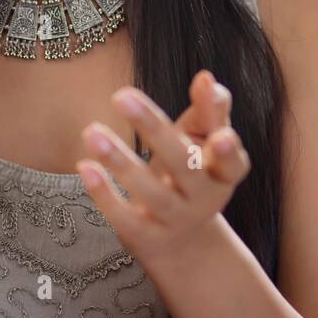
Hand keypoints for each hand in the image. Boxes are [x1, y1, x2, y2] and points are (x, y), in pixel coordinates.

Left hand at [76, 70, 249, 263]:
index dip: (229, 152)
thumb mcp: (204, 141)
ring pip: (152, 192)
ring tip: (92, 131)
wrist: (182, 238)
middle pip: (183, 164)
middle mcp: (205, 199)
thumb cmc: (192, 172)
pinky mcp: (147, 237)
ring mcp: (176, 221)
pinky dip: (105, 194)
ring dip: (120, 161)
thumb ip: (209, 110)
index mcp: (224, 173)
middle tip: (121, 95)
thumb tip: (207, 78)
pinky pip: (125, 217)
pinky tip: (86, 166)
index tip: (221, 136)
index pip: (232, 161)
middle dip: (154, 130)